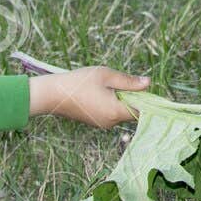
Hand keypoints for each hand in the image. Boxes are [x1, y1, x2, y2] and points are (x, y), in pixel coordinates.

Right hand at [29, 66, 149, 128]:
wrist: (53, 95)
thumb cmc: (79, 82)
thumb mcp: (106, 75)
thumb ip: (128, 81)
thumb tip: (148, 83)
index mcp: (116, 112)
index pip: (141, 111)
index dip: (147, 100)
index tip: (145, 89)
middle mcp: (111, 123)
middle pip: (130, 112)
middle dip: (130, 97)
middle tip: (119, 81)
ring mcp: (102, 124)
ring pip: (120, 112)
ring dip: (119, 100)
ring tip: (104, 85)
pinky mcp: (95, 123)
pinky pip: (110, 114)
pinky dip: (110, 104)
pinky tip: (97, 92)